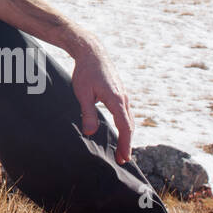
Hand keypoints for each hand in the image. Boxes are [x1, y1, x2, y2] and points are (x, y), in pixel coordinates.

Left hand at [70, 42, 133, 163]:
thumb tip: (90, 132)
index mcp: (116, 99)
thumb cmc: (85, 71)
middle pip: (129, 126)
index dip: (125, 144)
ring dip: (127, 136)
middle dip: (127, 144)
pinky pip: (126, 113)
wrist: (92, 52)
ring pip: (129, 120)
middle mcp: (123, 98)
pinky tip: (121, 131)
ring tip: (122, 150)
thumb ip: (88, 112)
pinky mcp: (120, 93)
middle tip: (123, 159)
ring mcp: (123, 95)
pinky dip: (125, 126)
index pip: (124, 127)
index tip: (124, 157)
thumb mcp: (82, 93)